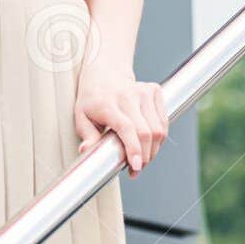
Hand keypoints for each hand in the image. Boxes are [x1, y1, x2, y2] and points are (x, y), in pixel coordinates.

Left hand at [75, 60, 168, 174]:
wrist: (105, 74)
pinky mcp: (154, 91)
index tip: (136, 166)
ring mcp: (143, 91)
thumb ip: (87, 135)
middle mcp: (127, 95)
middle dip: (145, 157)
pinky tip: (149, 143)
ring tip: (142, 158)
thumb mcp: (81, 117)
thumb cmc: (92, 100)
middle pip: (145, 132)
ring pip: (158, 129)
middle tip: (137, 169)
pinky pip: (163, 122)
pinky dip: (160, 138)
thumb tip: (86, 150)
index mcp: (107, 103)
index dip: (134, 149)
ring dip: (153, 150)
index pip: (126, 127)